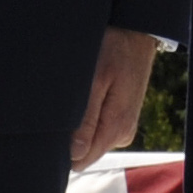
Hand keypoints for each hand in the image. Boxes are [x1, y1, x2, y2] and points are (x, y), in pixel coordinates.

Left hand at [70, 29, 159, 171]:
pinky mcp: (122, 118)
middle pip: (85, 152)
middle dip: (71, 135)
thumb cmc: (115, 50)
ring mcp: (124, 127)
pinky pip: (100, 128)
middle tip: (67, 103)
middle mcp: (123, 134)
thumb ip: (86, 119)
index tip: (54, 126)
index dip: (63, 148)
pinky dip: (90, 117)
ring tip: (80, 95)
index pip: (81, 160)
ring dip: (80, 124)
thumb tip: (75, 155)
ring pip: (91, 140)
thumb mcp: (96, 80)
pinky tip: (89, 95)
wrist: (137, 33)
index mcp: (116, 128)